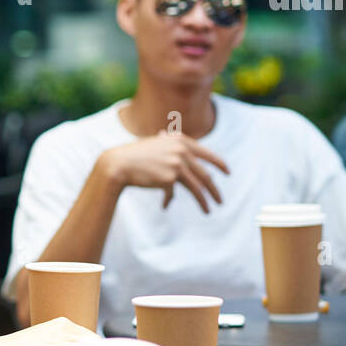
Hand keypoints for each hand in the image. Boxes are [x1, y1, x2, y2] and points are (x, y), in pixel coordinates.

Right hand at [99, 131, 228, 211]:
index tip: (227, 172)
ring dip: (204, 201)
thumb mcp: (153, 144)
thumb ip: (165, 142)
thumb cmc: (134, 155)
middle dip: (214, 189)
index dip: (219, 163)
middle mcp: (182, 151)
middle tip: (220, 200)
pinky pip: (173, 193)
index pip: (207, 154)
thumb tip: (167, 135)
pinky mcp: (170, 178)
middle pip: (205, 174)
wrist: (119, 164)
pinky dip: (168, 200)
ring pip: (197, 187)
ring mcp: (177, 164)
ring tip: (209, 210)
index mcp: (180, 140)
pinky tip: (164, 206)